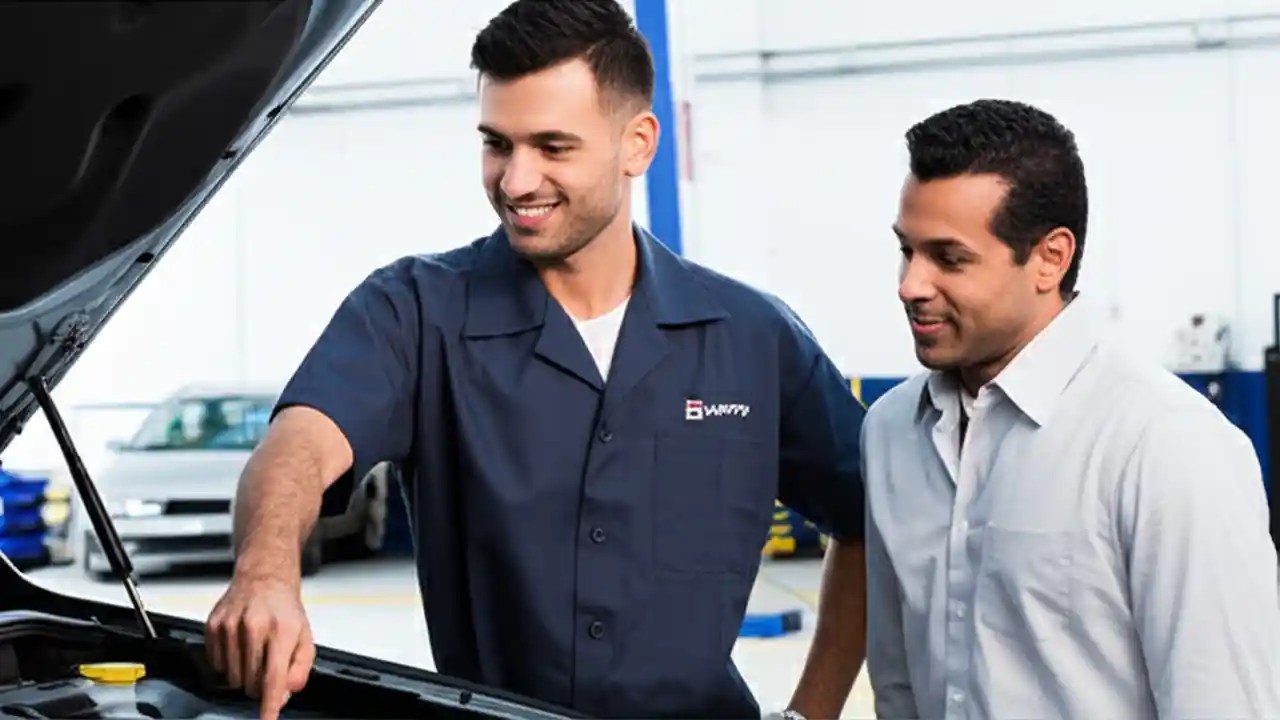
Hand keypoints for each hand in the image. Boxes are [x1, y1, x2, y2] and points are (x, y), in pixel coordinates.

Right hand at [205, 572, 315, 719]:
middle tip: (266, 666)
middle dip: (260, 685)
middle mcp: (254, 626)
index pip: (274, 677)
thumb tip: (284, 695)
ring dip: (244, 675)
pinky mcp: (213, 626)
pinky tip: (239, 646)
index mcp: (282, 629)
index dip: (269, 705)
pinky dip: (228, 664)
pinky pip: (217, 665)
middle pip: (251, 683)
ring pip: (233, 678)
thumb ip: (300, 669)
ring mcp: (230, 625)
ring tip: (254, 652)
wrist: (263, 579)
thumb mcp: (305, 637)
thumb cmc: (284, 610)